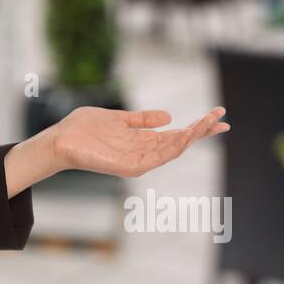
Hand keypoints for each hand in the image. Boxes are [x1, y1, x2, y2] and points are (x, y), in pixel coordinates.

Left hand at [50, 105, 229, 177]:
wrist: (60, 139)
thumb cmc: (84, 129)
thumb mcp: (118, 119)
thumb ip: (141, 119)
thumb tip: (168, 116)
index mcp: (142, 141)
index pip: (177, 135)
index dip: (198, 127)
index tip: (218, 116)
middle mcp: (143, 153)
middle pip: (180, 143)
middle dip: (202, 132)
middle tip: (223, 119)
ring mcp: (138, 162)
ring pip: (172, 150)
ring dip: (192, 137)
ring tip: (209, 123)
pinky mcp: (129, 168)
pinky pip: (156, 159)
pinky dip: (172, 149)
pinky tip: (186, 137)